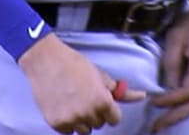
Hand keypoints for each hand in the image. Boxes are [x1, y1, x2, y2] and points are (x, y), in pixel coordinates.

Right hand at [19, 34, 147, 133]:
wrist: (45, 60)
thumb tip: (142, 96)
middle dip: (94, 113)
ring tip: (73, 101)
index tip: (101, 102)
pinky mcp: (56, 123)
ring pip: (84, 130)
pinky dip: (66, 122)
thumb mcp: (100, 75)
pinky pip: (68, 131)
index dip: (109, 110)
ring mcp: (71, 119)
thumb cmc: (74, 64)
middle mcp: (88, 113)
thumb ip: (120, 91)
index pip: (115, 120)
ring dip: (81, 120)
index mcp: (102, 101)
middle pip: (99, 124)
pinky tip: (63, 106)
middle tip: (84, 97)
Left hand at [149, 6, 188, 131]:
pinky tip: (175, 108)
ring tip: (163, 122)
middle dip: (174, 117)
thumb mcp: (175, 40)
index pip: (186, 93)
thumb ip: (171, 66)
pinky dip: (187, 105)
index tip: (152, 102)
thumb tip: (167, 89)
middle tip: (156, 127)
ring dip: (181, 114)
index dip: (169, 101)